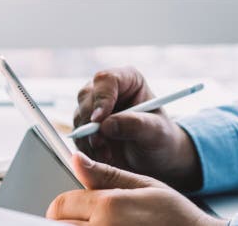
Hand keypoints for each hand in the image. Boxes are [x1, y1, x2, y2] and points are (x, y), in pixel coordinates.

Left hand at [47, 151, 226, 225]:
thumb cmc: (174, 215)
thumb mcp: (143, 185)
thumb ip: (105, 174)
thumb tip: (76, 159)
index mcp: (109, 207)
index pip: (60, 204)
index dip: (70, 201)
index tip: (84, 203)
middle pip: (58, 225)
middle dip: (72, 219)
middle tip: (99, 218)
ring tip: (108, 225)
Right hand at [73, 66, 201, 189]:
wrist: (154, 158)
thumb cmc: (160, 139)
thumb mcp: (156, 132)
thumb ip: (135, 125)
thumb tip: (106, 124)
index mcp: (129, 80)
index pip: (107, 79)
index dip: (101, 98)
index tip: (99, 119)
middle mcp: (109, 90)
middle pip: (86, 96)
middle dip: (90, 122)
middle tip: (100, 143)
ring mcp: (95, 107)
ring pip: (79, 117)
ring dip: (88, 139)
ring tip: (108, 153)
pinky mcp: (86, 126)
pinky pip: (77, 136)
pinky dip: (86, 148)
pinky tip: (104, 156)